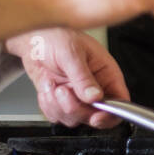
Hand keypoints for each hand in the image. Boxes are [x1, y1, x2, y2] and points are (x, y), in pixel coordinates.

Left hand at [6, 28, 127, 128]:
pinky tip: (47, 87)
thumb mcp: (71, 53)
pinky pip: (57, 116)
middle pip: (94, 115)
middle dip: (74, 108)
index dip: (111, 113)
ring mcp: (77, 96)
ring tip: (52, 84)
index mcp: (106, 73)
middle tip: (62, 91)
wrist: (34, 39)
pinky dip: (48, 105)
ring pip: (74, 118)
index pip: (119, 101)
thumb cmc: (57, 36)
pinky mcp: (61, 102)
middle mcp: (95, 87)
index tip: (96, 116)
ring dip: (57, 105)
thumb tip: (95, 97)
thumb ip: (83, 77)